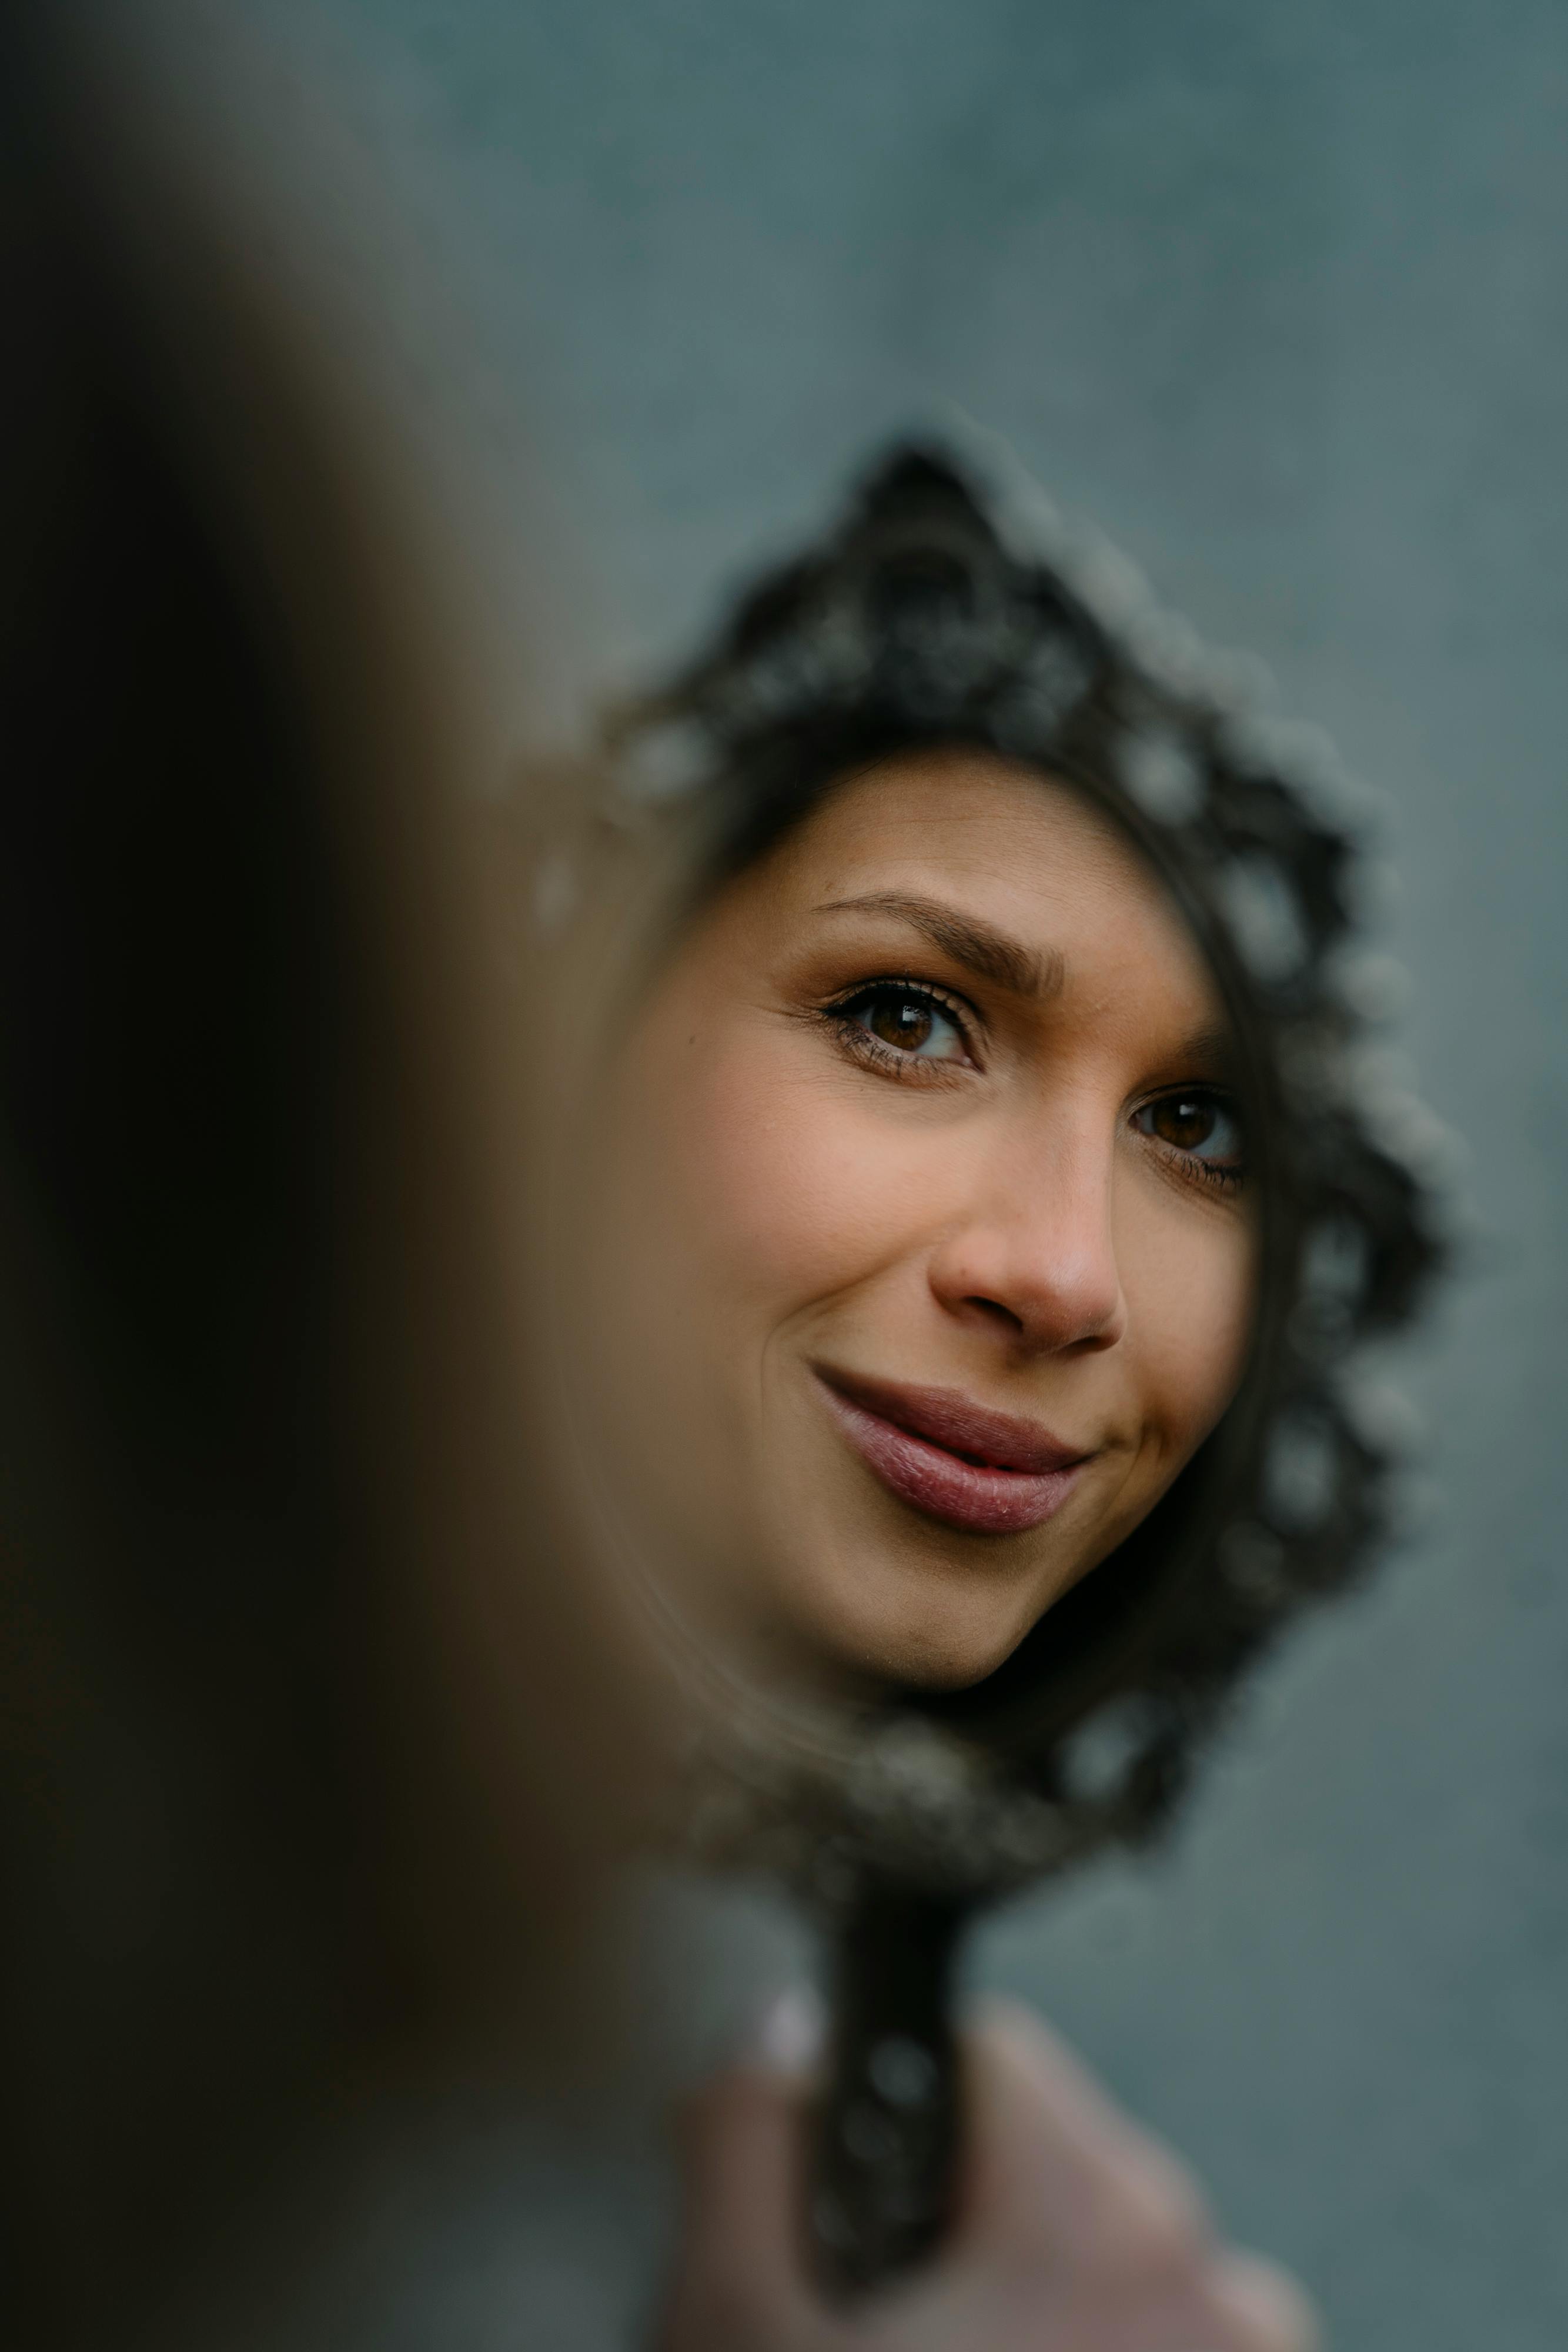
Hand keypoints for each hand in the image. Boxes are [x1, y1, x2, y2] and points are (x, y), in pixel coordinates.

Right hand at [655, 1999, 1315, 2351]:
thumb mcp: (729, 2319)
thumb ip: (747, 2136)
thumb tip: (783, 2043)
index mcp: (1098, 2221)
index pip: (989, 2064)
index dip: (889, 2125)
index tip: (857, 2210)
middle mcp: (1212, 2296)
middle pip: (1057, 2178)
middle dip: (969, 2244)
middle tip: (891, 2350)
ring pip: (1123, 2286)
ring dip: (1043, 2331)